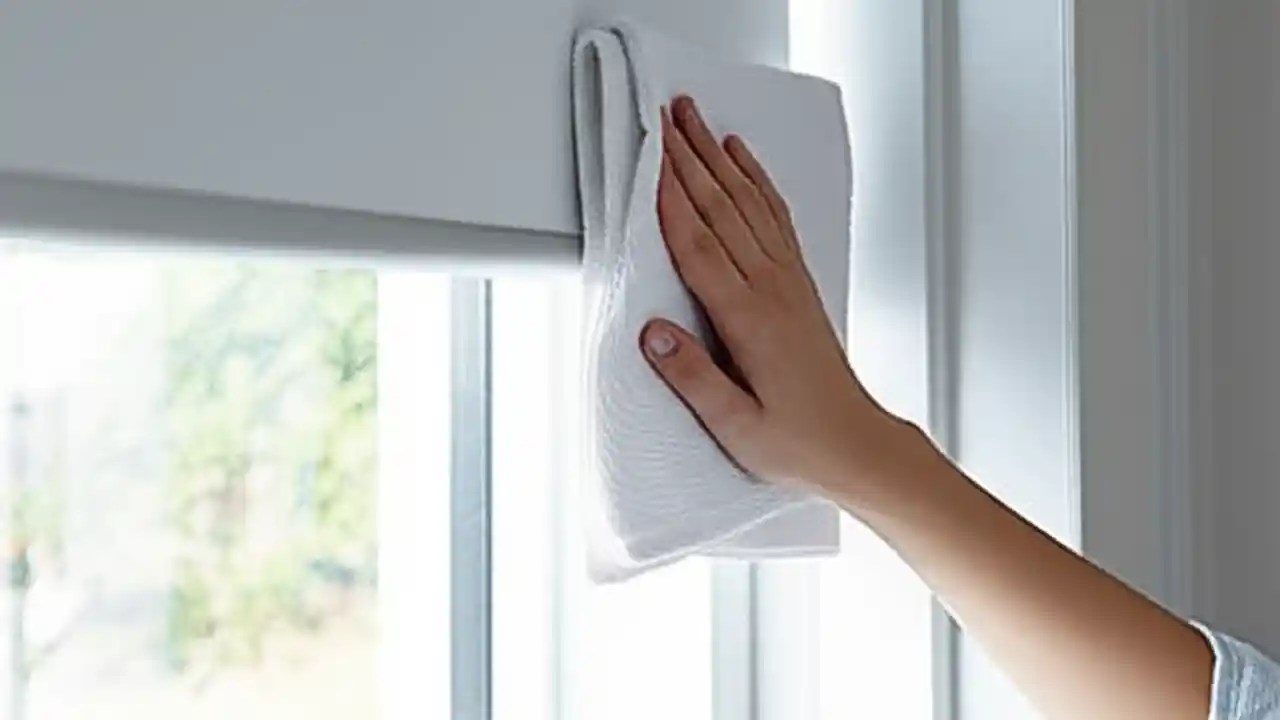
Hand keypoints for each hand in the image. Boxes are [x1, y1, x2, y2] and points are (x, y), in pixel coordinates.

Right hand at [642, 94, 910, 498]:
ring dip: (719, 157)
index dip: (671, 198)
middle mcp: (772, 289)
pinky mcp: (798, 283)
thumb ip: (694, 379)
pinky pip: (774, 216)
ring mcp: (789, 281)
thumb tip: (652, 335)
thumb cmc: (798, 441)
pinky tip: (741, 159)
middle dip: (691, 157)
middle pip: (722, 209)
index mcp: (750, 321)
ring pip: (747, 202)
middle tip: (667, 116)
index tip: (652, 157)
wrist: (856, 444)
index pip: (699, 247)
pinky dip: (755, 180)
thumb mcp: (737, 427)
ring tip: (696, 119)